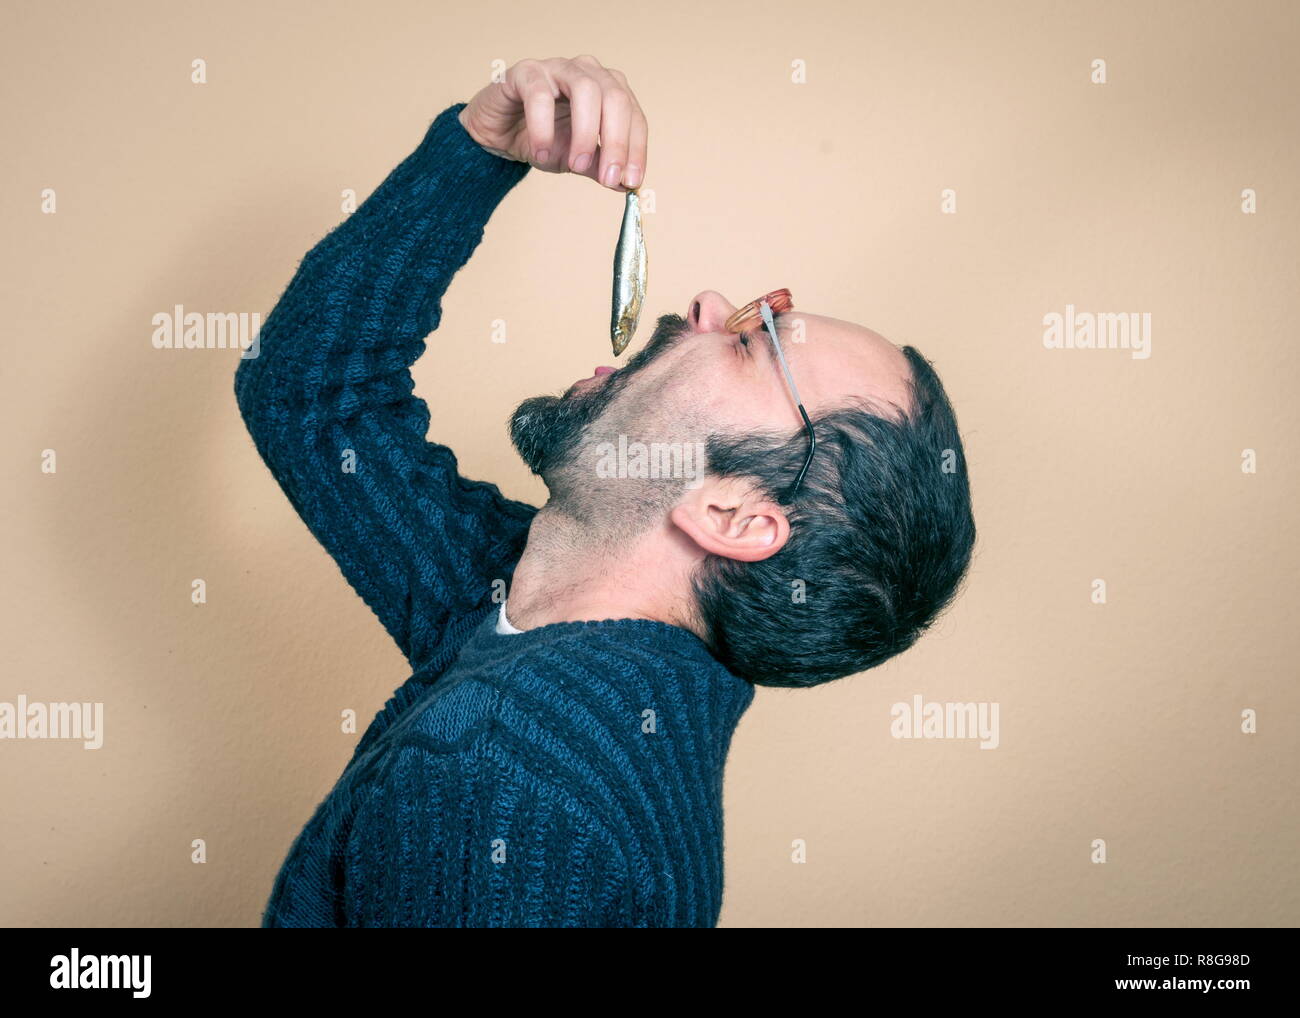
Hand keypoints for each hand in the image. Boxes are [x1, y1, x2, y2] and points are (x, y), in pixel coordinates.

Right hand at [458, 55, 647, 190]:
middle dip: (616, 142)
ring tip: (575, 165)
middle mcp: (588, 73)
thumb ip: (600, 167)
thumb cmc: (542, 140)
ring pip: (585, 90)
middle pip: (616, 98)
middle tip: (608, 177)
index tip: (632, 181)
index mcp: (608, 91)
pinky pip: (540, 95)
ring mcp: (558, 68)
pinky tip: (541, 153)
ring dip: (585, 133)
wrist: (498, 136)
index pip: (633, 116)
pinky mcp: (526, 73)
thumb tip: (627, 185)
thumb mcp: (576, 160)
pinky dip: (543, 128)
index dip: (636, 149)